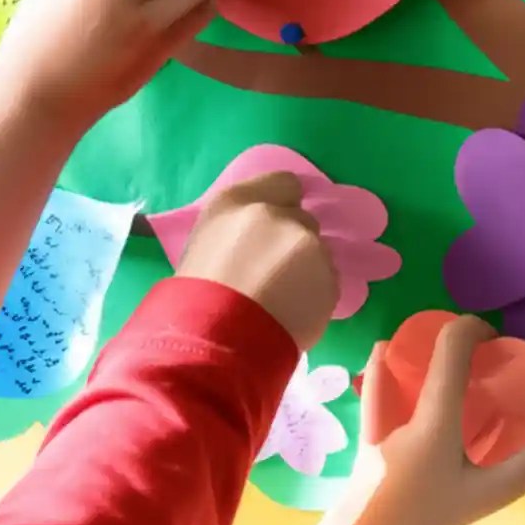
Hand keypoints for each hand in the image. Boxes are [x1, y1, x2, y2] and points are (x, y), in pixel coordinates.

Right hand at [176, 172, 338, 349]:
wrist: (218, 340)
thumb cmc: (196, 295)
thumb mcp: (206, 244)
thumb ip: (241, 229)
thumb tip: (261, 236)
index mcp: (236, 201)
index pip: (284, 183)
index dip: (282, 204)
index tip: (274, 227)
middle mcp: (277, 214)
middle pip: (302, 219)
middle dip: (292, 242)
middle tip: (271, 273)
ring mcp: (308, 244)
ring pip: (317, 252)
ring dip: (306, 270)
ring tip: (280, 301)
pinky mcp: (329, 277)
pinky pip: (327, 282)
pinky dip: (315, 296)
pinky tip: (291, 315)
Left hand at [317, 316, 524, 524]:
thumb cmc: (427, 516)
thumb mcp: (485, 496)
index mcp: (434, 417)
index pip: (450, 347)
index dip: (472, 327)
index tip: (492, 337)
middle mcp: (401, 411)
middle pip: (418, 354)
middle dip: (444, 344)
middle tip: (469, 355)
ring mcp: (374, 426)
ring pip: (384, 373)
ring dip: (405, 357)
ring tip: (425, 362)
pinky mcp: (363, 444)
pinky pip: (370, 399)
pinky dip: (380, 381)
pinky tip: (382, 380)